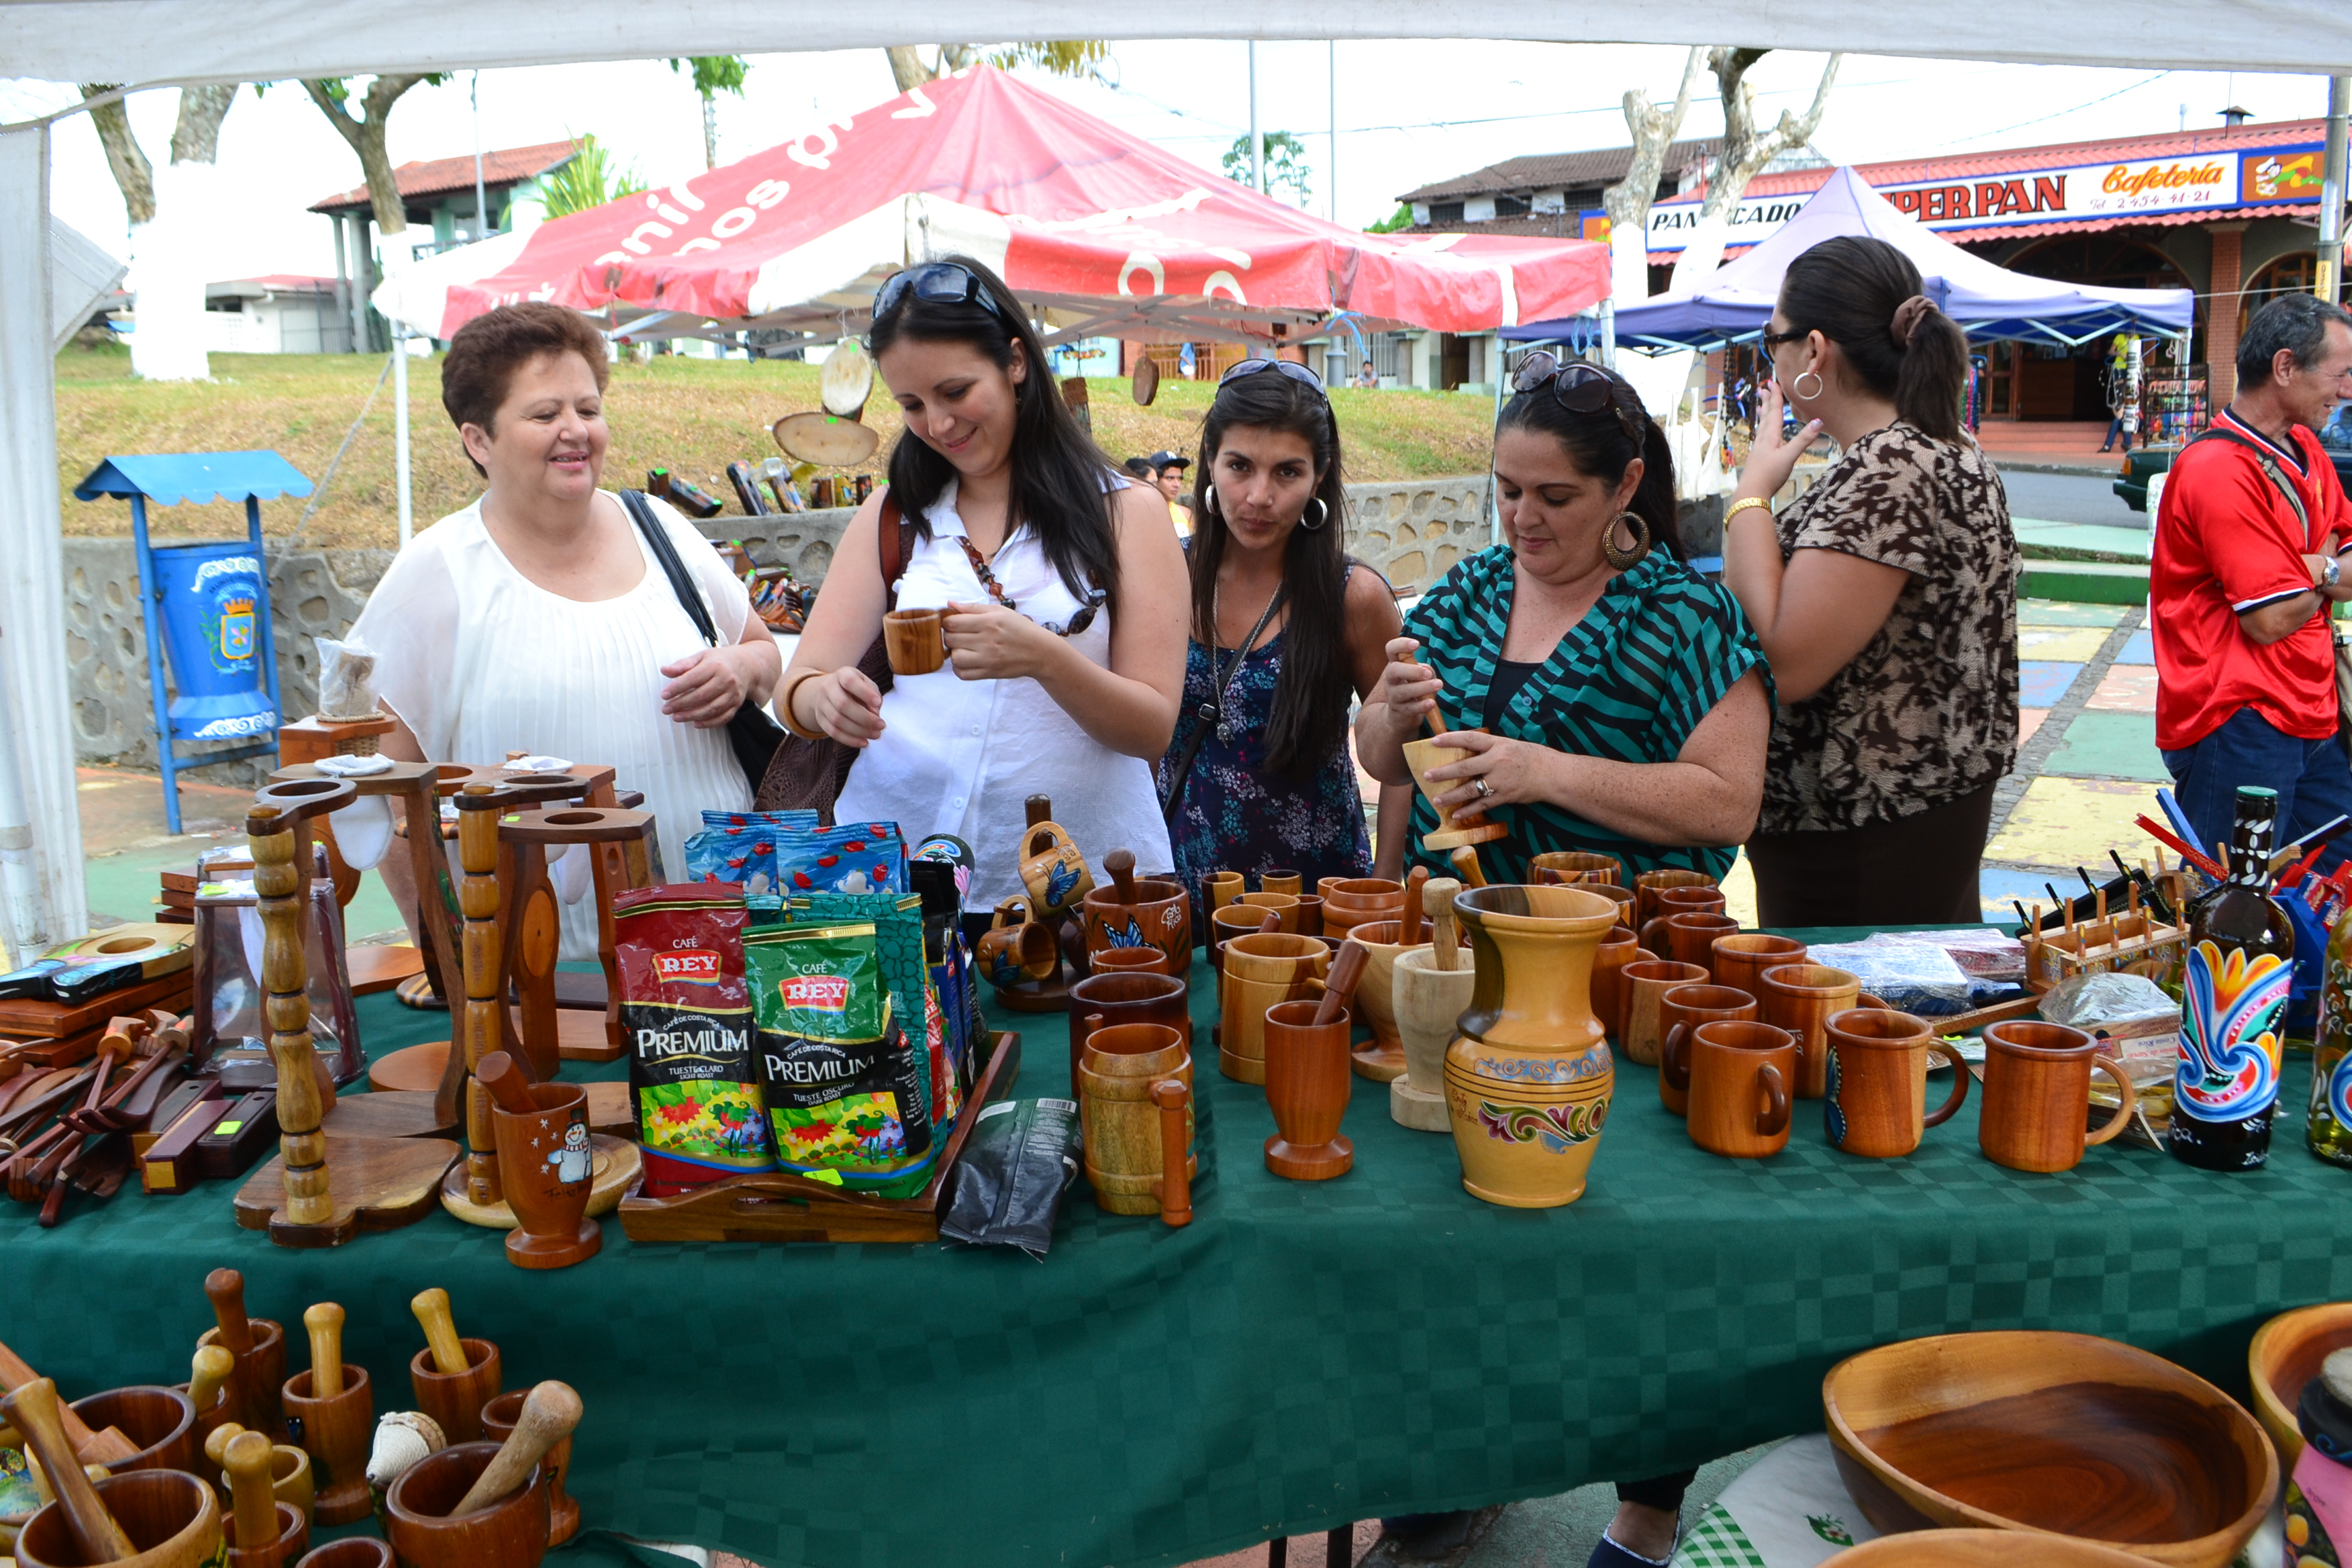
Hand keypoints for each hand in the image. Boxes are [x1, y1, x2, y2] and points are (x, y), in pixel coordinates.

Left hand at [659, 646, 750, 727]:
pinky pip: (723, 717)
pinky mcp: (737, 704)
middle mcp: (726, 680)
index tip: (664, 695)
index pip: (693, 678)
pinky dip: (709, 723)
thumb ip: (683, 665)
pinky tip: (696, 724)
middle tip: (666, 709)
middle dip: (681, 704)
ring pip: (711, 709)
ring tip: (676, 717)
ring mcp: (733, 693)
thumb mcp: (701, 657)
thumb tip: (664, 671)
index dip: (677, 688)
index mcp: (715, 665)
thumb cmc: (720, 661)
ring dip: (692, 715)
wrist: (747, 665)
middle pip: (701, 695)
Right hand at [801, 667, 885, 745]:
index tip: (878, 702)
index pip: (850, 681)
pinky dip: (850, 740)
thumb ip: (873, 695)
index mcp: (842, 674)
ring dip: (859, 731)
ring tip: (876, 735)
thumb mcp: (866, 685)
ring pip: (837, 721)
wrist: (830, 690)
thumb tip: (875, 714)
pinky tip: (864, 742)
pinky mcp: (820, 719)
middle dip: (864, 718)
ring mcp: (821, 703)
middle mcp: (828, 687)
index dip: (864, 692)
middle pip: (843, 704)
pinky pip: (833, 732)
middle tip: (881, 725)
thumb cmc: (856, 688)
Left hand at [941, 601, 1057, 681]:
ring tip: (963, 648)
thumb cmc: (1019, 628)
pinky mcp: (989, 673)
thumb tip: (949, 604)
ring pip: (954, 658)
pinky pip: (962, 674)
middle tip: (959, 636)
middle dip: (950, 636)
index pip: (952, 622)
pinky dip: (959, 668)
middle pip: (950, 639)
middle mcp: (987, 640)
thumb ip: (973, 607)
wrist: (1039, 652)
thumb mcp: (999, 611)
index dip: (948, 622)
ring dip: (955, 653)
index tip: (954, 623)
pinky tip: (966, 661)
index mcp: (989, 622)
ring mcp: (988, 659)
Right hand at [1372, 637, 1444, 731]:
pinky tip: (1431, 703)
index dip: (1401, 645)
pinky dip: (1422, 705)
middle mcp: (1390, 679)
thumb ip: (1425, 670)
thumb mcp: (1420, 676)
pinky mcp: (1400, 711)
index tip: (1417, 645)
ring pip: (1403, 691)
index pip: (1391, 649)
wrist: (1400, 715)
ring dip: (1422, 687)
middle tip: (1427, 673)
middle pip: (1393, 670)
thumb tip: (1426, 671)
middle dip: (1411, 670)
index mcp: (1395, 665)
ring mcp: (1393, 696)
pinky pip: (1411, 708)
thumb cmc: (1413, 688)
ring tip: (1438, 685)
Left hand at [1422, 729, 1547, 815]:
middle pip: (1466, 767)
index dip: (1451, 739)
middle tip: (1427, 776)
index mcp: (1497, 744)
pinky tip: (1455, 815)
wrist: (1551, 773)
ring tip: (1436, 800)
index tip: (1433, 741)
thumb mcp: (1507, 745)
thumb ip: (1487, 748)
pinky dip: (1468, 811)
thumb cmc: (1528, 756)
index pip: (1470, 738)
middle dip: (1444, 772)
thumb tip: (1463, 750)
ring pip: (1471, 789)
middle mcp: (1497, 760)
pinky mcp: (1505, 796)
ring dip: (1452, 796)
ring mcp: (1501, 780)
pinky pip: (1483, 804)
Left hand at [1735, 381, 1822, 504]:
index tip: (1773, 383)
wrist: (1751, 493)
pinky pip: (1760, 437)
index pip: (1775, 412)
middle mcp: (1763, 439)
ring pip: (1762, 426)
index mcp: (1771, 436)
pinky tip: (1763, 434)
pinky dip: (1762, 429)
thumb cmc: (1769, 475)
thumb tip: (1818, 421)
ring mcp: (1759, 448)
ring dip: (1763, 413)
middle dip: (1767, 401)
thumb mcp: (1789, 457)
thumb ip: (1803, 440)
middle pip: (1766, 416)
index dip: (1776, 397)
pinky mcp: (1757, 458)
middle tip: (1763, 388)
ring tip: (1761, 405)